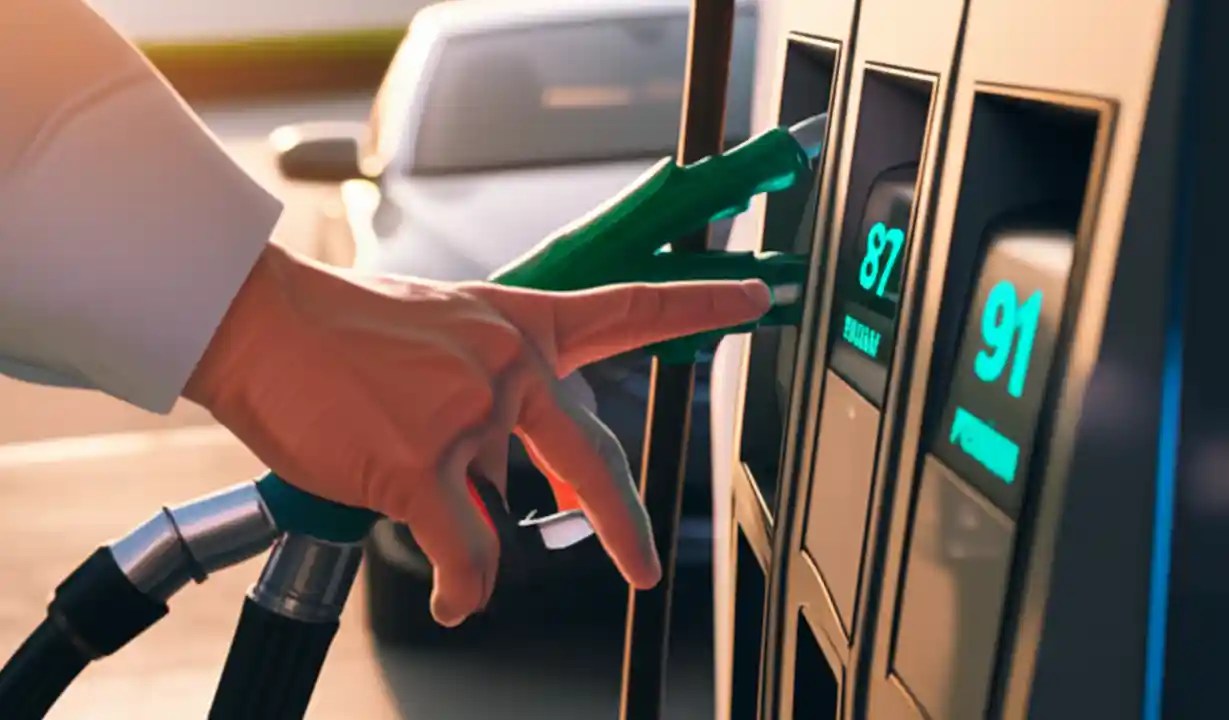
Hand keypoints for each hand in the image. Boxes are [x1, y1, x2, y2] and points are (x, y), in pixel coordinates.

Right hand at [183, 243, 770, 626]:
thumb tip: (502, 477)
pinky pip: (466, 551)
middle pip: (592, 457)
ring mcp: (469, 415)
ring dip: (473, 547)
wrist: (259, 321)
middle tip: (641, 564)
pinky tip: (453, 597)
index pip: (626, 310)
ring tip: (454, 565)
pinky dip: (461, 585)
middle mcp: (508, 367)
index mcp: (519, 324)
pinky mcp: (425, 465)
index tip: (754, 296)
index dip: (698, 306)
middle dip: (619, 520)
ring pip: (500, 518)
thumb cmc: (337, 326)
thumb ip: (488, 390)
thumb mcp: (439, 327)